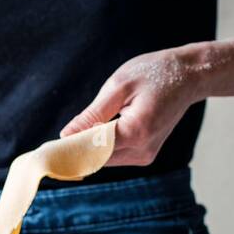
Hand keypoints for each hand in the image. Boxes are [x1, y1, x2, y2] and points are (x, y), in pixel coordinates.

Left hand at [60, 46, 203, 164]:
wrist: (189, 77)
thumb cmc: (154, 73)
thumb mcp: (118, 86)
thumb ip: (92, 114)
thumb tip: (66, 135)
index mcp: (136, 131)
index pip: (92, 148)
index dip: (67, 150)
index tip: (45, 152)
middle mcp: (143, 149)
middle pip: (96, 158)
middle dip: (73, 151)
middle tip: (50, 146)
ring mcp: (146, 155)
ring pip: (104, 159)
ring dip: (87, 149)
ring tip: (72, 135)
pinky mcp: (146, 155)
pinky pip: (114, 155)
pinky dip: (101, 147)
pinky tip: (93, 133)